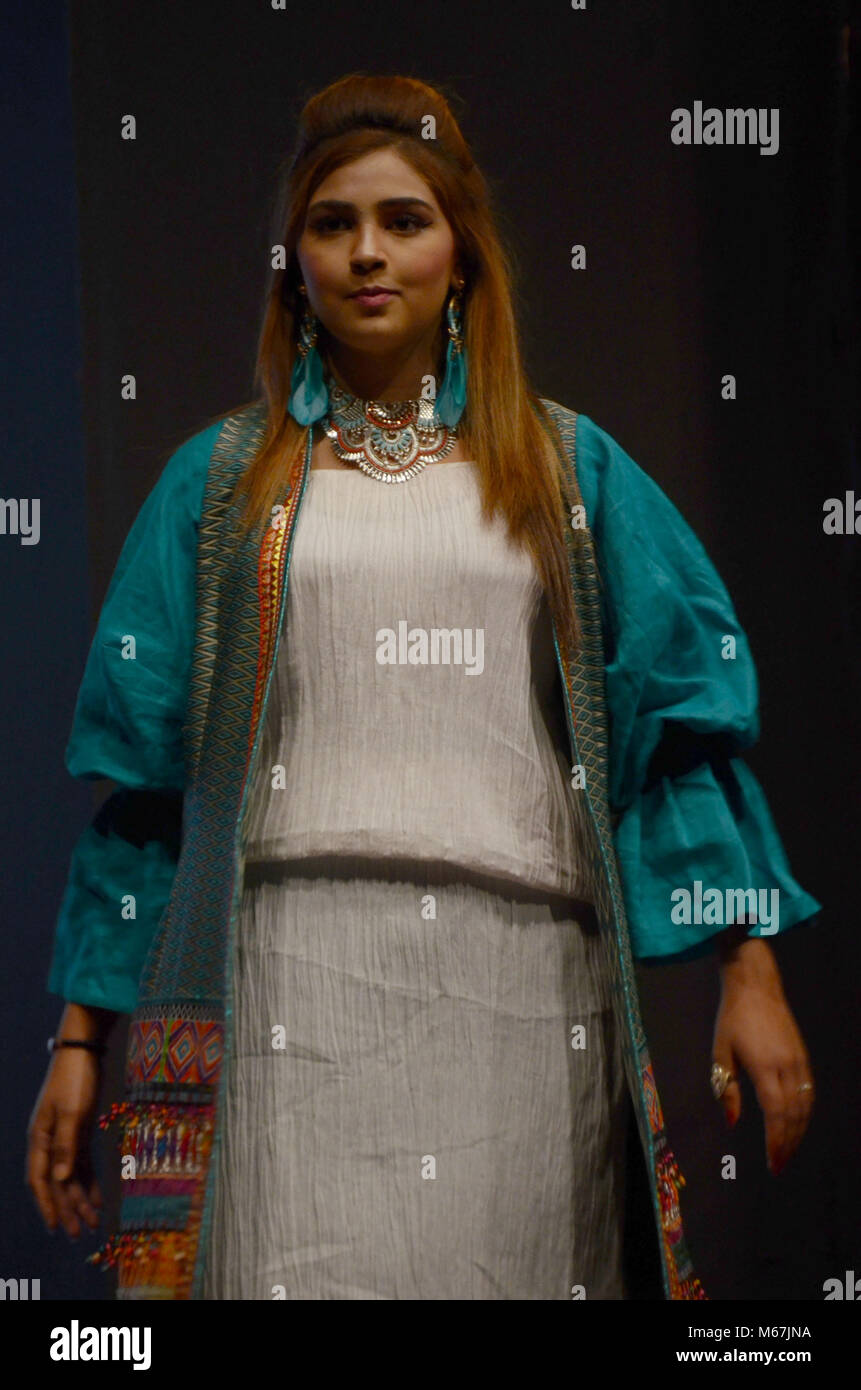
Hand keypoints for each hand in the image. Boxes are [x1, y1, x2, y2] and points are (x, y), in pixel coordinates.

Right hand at [26, 1048, 103, 1237]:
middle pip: (57, 1182)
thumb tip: (60, 1179)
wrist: (83, 1049)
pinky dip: (90, 1179)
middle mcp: (49, 1141)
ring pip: (71, 1174)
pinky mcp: (79, 1129)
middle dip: (68, 1208)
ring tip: (92, 1222)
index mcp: (40, 1138)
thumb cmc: (75, 1078)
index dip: (47, 1205)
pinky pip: (83, 1161)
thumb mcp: (73, 1112)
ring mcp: (64, 1135)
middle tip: (80, 1233)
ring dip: (80, 1198)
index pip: (40, 1179)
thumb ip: (66, 1145)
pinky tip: (97, 1196)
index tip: (56, 1227)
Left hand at [712, 937, 813, 1174]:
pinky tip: (796, 1122)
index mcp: (765, 1067)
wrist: (756, 986)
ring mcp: (799, 1061)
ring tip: (787, 1149)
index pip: (776, 1114)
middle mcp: (787, 1067)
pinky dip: (804, 1113)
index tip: (773, 1163)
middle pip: (794, 1115)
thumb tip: (733, 1122)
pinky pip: (809, 1092)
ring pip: (805, 1105)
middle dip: (788, 1143)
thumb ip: (727, 1089)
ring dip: (798, 1131)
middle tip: (779, 1164)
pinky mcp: (803, 1056)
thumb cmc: (733, 1018)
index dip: (776, 1142)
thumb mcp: (721, 1052)